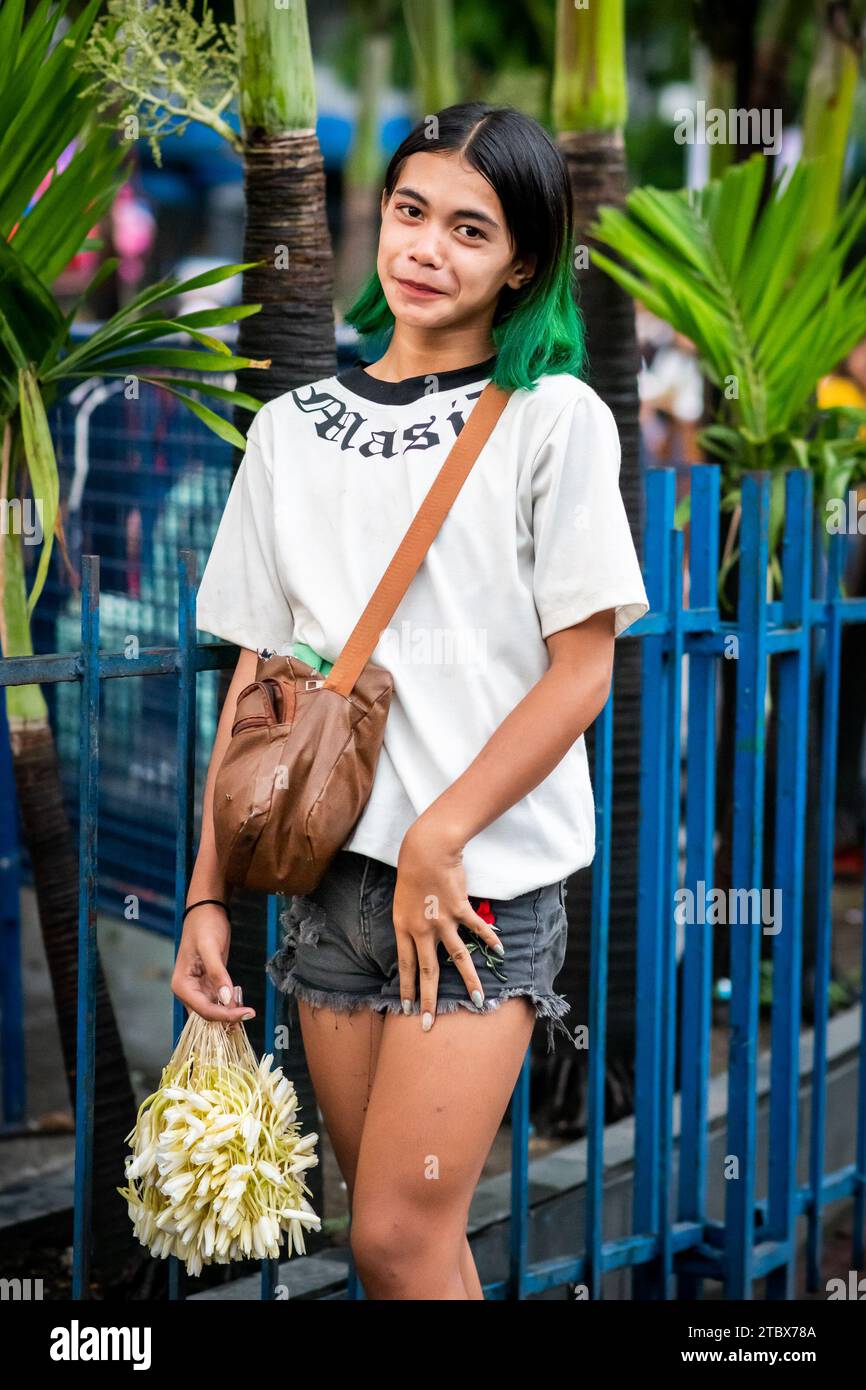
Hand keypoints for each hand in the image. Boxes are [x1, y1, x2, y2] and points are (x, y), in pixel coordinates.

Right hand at [171, 902, 255, 1024]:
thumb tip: (226, 999)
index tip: (247, 1013)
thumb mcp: (210, 948)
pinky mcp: (209, 984)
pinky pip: (218, 1002)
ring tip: (248, 1014)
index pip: (204, 1010)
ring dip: (229, 1015)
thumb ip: (217, 974)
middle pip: (208, 1015)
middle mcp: (187, 991)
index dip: (225, 1015)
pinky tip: (242, 1006)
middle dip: (227, 1018)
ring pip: (213, 1011)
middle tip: (250, 1014)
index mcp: (182, 985)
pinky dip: (229, 1005)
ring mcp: (198, 989)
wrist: (207, 911)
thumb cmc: (205, 926)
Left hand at [394, 815, 504, 1031]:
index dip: (407, 989)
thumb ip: (411, 924)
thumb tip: (419, 940)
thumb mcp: (402, 904)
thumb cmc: (411, 874)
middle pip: (427, 971)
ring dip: (469, 981)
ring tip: (479, 1000)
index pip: (406, 966)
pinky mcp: (460, 909)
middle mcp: (422, 930)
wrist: (425, 852)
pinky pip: (477, 929)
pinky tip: (500, 951)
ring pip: (457, 958)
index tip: (408, 1010)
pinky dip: (490, 940)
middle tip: (430, 1024)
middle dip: (429, 1000)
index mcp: (404, 929)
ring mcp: (442, 921)